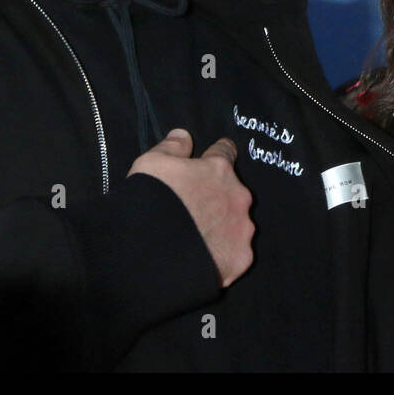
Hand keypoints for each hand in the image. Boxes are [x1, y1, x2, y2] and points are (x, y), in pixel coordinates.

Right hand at [129, 128, 254, 287]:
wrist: (151, 253)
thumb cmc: (151, 200)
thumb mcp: (152, 163)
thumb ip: (172, 147)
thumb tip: (184, 135)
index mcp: (218, 170)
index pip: (225, 153)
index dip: (219, 153)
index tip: (219, 154)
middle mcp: (237, 197)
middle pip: (232, 192)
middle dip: (218, 198)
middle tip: (195, 210)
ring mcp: (242, 229)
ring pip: (237, 223)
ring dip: (223, 227)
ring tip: (199, 239)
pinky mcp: (241, 258)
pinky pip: (235, 252)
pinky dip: (223, 254)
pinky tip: (204, 258)